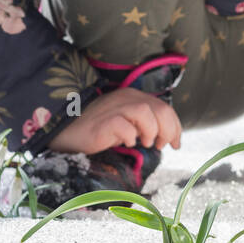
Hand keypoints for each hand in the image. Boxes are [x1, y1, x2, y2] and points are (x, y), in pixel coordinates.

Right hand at [46, 87, 182, 154]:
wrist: (67, 131)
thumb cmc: (99, 130)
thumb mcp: (126, 124)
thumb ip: (144, 125)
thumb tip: (165, 139)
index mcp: (134, 96)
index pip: (164, 107)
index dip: (175, 126)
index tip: (176, 144)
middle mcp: (126, 98)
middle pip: (159, 108)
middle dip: (168, 130)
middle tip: (160, 145)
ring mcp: (114, 108)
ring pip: (144, 111)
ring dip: (151, 130)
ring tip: (144, 143)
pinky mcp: (103, 122)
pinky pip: (123, 126)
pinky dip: (130, 136)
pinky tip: (127, 143)